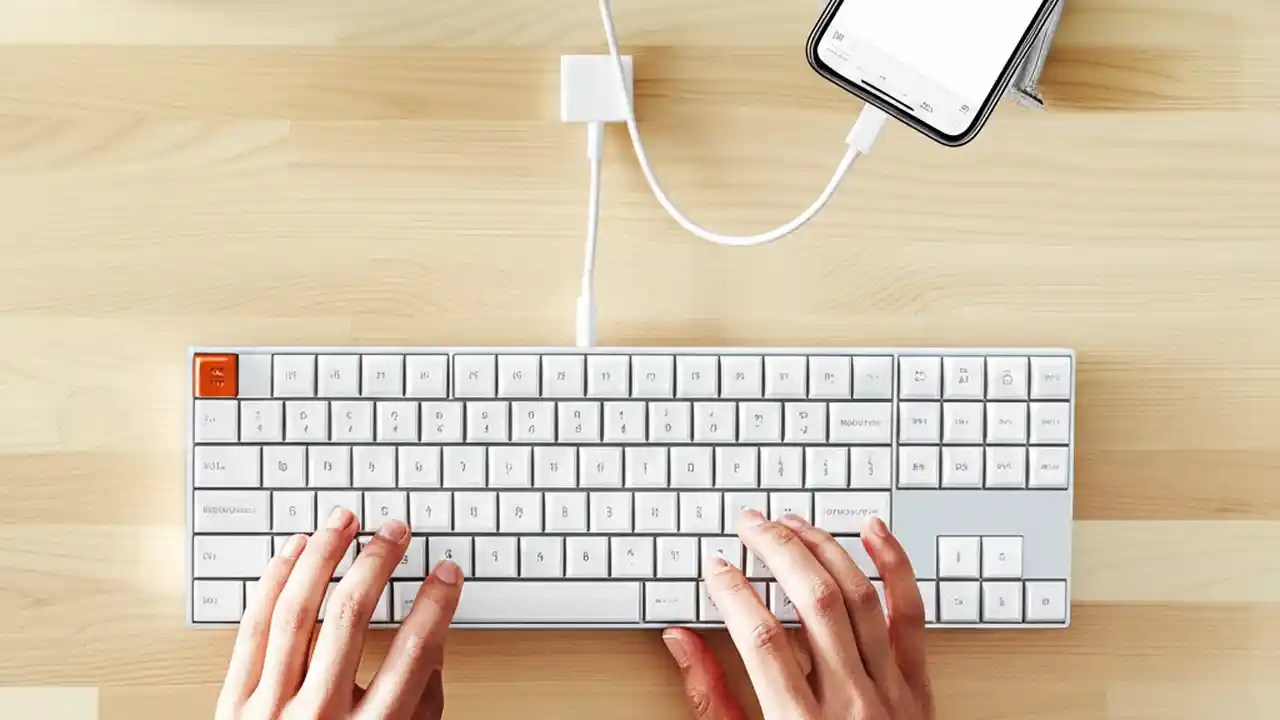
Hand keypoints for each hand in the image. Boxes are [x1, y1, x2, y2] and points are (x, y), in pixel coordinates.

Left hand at [216, 508, 462, 719]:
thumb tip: (433, 637)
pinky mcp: (232, 705)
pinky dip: (274, 583)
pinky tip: (295, 553)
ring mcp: (270, 711)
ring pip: (297, 611)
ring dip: (323, 555)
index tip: (446, 571)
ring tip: (343, 522)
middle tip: (395, 531)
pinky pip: (253, 629)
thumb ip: (421, 704)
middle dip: (379, 562)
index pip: (414, 653)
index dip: (436, 604)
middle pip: (352, 618)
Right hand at [662, 511, 932, 719]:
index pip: (762, 637)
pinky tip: (871, 531)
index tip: (717, 567)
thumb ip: (712, 699)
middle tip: (750, 524)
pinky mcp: (919, 685)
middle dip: (777, 551)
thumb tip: (681, 641)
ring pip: (859, 597)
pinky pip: (911, 614)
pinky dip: (895, 566)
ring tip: (793, 523)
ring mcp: (892, 691)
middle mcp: (852, 703)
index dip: (733, 592)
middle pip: (814, 602)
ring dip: (823, 549)